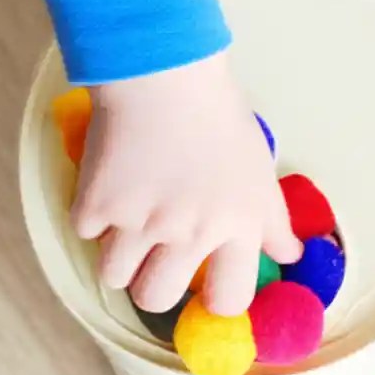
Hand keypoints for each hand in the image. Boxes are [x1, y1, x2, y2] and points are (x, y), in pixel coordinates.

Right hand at [72, 51, 301, 315]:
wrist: (162, 72)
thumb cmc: (217, 116)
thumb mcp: (258, 170)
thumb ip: (272, 221)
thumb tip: (288, 255)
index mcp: (235, 227)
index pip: (229, 301)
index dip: (216, 302)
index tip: (207, 289)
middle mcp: (189, 233)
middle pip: (155, 300)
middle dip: (152, 286)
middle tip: (154, 260)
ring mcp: (138, 222)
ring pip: (113, 276)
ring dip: (118, 256)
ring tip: (128, 222)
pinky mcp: (96, 204)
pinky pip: (85, 233)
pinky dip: (92, 215)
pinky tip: (109, 183)